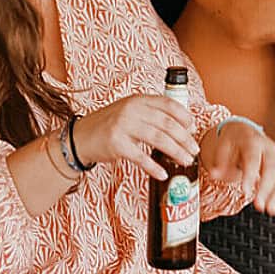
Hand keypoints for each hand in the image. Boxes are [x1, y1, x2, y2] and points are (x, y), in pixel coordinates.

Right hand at [72, 94, 197, 179]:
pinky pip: (140, 157)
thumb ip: (150, 114)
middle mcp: (131, 110)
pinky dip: (153, 166)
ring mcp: (123, 126)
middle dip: (184, 138)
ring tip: (186, 161)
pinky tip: (162, 173)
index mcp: (138, 100)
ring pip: (158, 138)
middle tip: (194, 150)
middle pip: (166, 123)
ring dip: (175, 151)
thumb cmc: (109, 126)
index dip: (184, 116)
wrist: (80, 137)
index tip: (193, 128)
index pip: (168, 104)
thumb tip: (180, 127)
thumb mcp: (129, 112)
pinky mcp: (116, 144)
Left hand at [200, 121, 274, 215]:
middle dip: (266, 189)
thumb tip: (214, 174)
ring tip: (269, 211)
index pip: (253, 159)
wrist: (246, 132)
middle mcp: (269, 149)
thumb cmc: (234, 141)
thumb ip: (220, 161)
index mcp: (253, 142)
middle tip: (258, 206)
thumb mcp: (224, 146)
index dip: (250, 175)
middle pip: (271, 169)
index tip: (245, 191)